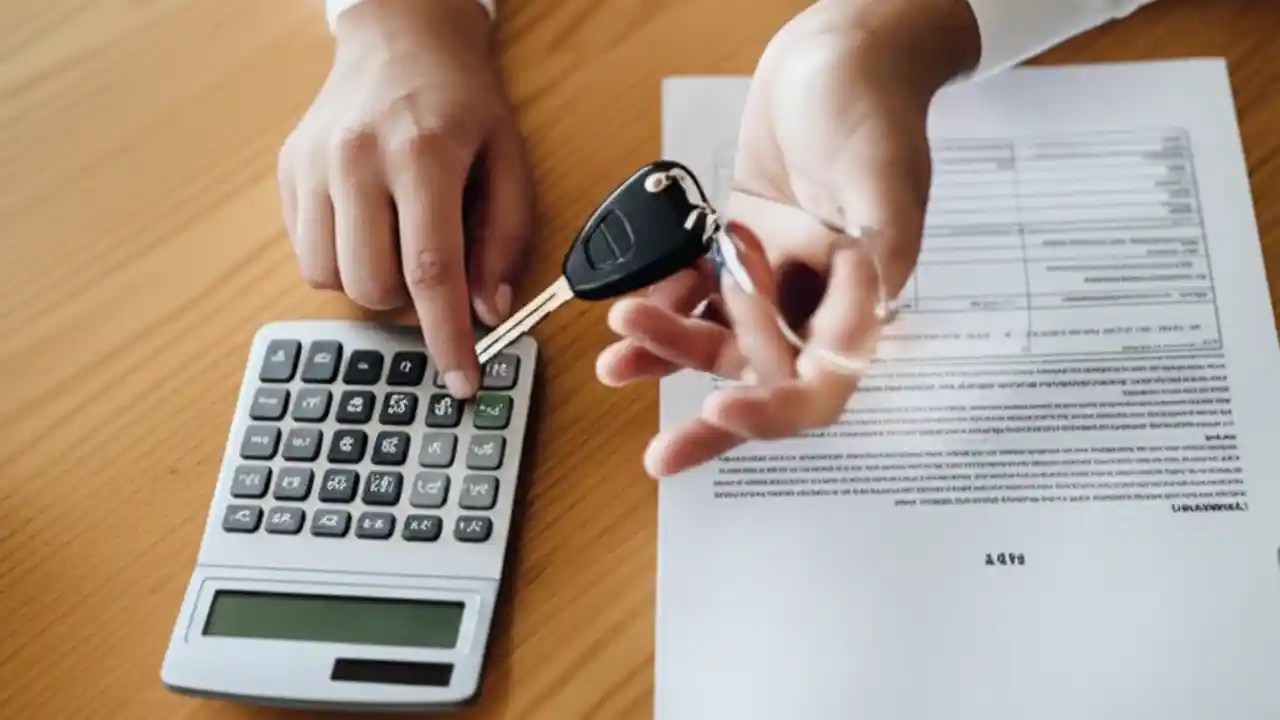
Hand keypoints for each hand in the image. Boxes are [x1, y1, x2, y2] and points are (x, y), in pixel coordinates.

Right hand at [277, 0, 531, 397]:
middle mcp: (356, 161)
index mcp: (421, 156)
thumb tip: (487, 309)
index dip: (446, 338)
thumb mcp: (508, 161)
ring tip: (398, 244)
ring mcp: (312, 166)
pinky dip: (341, 260)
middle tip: (435, 277)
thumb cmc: (462, 102)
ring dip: (371, 283)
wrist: (400, 38)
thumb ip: (504, 239)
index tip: (461, 381)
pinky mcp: (287, 172)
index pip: (431, 271)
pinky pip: (307, 254)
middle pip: (373, 285)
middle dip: (409, 306)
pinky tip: (368, 226)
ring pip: (329, 279)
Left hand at [596, 0, 979, 476]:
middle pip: (765, 380)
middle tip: (662, 455)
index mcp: (865, 294)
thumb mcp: (882, 172)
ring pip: (721, 340)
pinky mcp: (739, 249)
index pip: (825, 381)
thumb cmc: (870, 101)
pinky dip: (661, 309)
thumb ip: (877, 249)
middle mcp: (820, 297)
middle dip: (712, 417)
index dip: (775, 409)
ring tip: (622, 348)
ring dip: (670, 352)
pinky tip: (625, 319)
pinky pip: (695, 295)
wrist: (834, 50)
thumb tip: (860, 329)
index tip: (724, 410)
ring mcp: (776, 275)